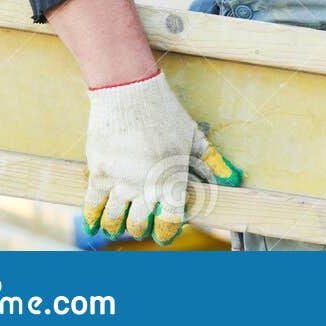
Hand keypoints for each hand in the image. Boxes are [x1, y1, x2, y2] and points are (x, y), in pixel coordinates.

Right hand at [82, 68, 243, 244]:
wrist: (129, 92)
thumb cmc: (166, 114)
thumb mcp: (194, 137)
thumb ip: (212, 163)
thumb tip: (233, 179)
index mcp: (172, 179)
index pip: (170, 220)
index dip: (167, 231)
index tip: (164, 233)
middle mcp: (145, 186)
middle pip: (139, 224)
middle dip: (141, 228)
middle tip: (141, 226)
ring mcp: (119, 181)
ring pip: (114, 219)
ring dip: (117, 227)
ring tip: (118, 228)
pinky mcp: (98, 173)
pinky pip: (92, 204)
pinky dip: (91, 218)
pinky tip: (93, 226)